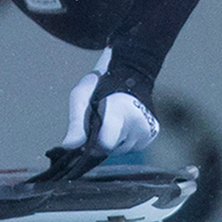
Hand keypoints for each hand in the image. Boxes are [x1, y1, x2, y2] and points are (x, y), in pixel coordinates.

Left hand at [31, 48, 159, 181]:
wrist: (128, 72)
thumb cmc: (101, 84)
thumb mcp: (81, 96)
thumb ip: (76, 123)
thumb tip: (69, 146)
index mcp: (121, 111)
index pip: (106, 143)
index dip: (93, 142)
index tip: (90, 131)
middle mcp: (138, 122)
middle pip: (111, 149)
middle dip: (102, 139)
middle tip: (101, 120)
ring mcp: (147, 129)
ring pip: (121, 149)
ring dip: (114, 139)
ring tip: (114, 119)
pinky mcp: (152, 134)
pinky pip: (131, 147)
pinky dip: (124, 139)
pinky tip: (124, 124)